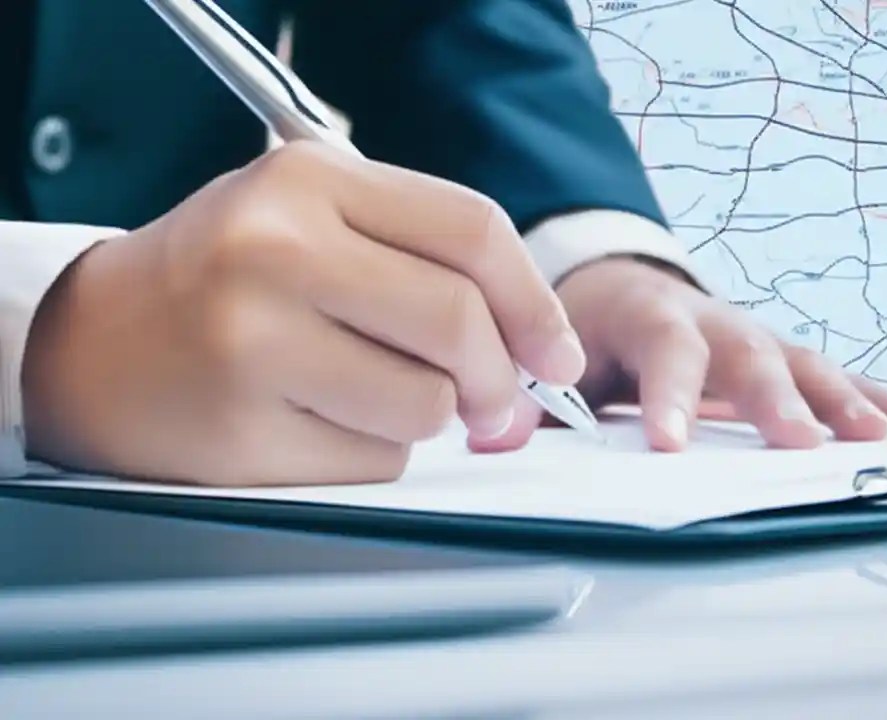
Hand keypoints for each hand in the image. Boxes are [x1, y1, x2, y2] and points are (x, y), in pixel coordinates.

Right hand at [22, 141, 584, 485]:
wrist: (95, 342)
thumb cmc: (223, 278)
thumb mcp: (316, 222)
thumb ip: (428, 262)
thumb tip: (543, 350)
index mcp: (309, 180)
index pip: (473, 231)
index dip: (538, 300)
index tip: (558, 352)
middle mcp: (277, 249)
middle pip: (459, 321)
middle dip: (500, 378)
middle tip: (496, 404)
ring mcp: (253, 339)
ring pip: (426, 404)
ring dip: (427, 418)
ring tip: (367, 394)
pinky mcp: (242, 428)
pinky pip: (375, 462)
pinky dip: (372, 454)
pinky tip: (317, 423)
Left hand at [470, 257, 886, 451]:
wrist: (622, 287)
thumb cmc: (589, 331)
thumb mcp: (553, 355)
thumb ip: (534, 399)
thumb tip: (501, 441)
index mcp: (647, 318)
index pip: (662, 349)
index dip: (669, 395)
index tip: (671, 443)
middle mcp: (713, 322)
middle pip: (749, 353)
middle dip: (775, 399)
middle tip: (796, 441)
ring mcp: (755, 337)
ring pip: (803, 363)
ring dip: (839, 402)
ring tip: (874, 439)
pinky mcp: (784, 357)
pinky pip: (835, 375)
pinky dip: (874, 399)